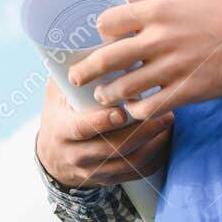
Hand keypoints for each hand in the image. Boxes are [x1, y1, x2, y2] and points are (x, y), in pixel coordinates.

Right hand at [36, 78, 174, 188]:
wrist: (52, 157)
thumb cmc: (59, 115)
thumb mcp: (55, 95)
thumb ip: (70, 74)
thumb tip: (92, 41)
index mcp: (61, 131)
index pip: (81, 129)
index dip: (101, 122)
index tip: (121, 111)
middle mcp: (76, 155)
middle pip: (112, 148)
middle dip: (141, 131)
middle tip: (163, 112)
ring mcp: (93, 171)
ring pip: (128, 163)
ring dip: (153, 143)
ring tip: (168, 122)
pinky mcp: (109, 180)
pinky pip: (136, 172)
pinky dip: (154, 157)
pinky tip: (166, 140)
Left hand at [66, 0, 221, 119]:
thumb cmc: (217, 12)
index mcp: (157, 10)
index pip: (108, 21)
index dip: (97, 32)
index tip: (96, 40)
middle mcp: (161, 38)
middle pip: (108, 57)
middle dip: (85, 71)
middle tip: (75, 77)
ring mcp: (173, 66)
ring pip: (125, 87)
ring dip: (107, 94)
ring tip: (101, 96)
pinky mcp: (187, 90)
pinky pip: (150, 107)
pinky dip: (135, 111)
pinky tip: (131, 109)